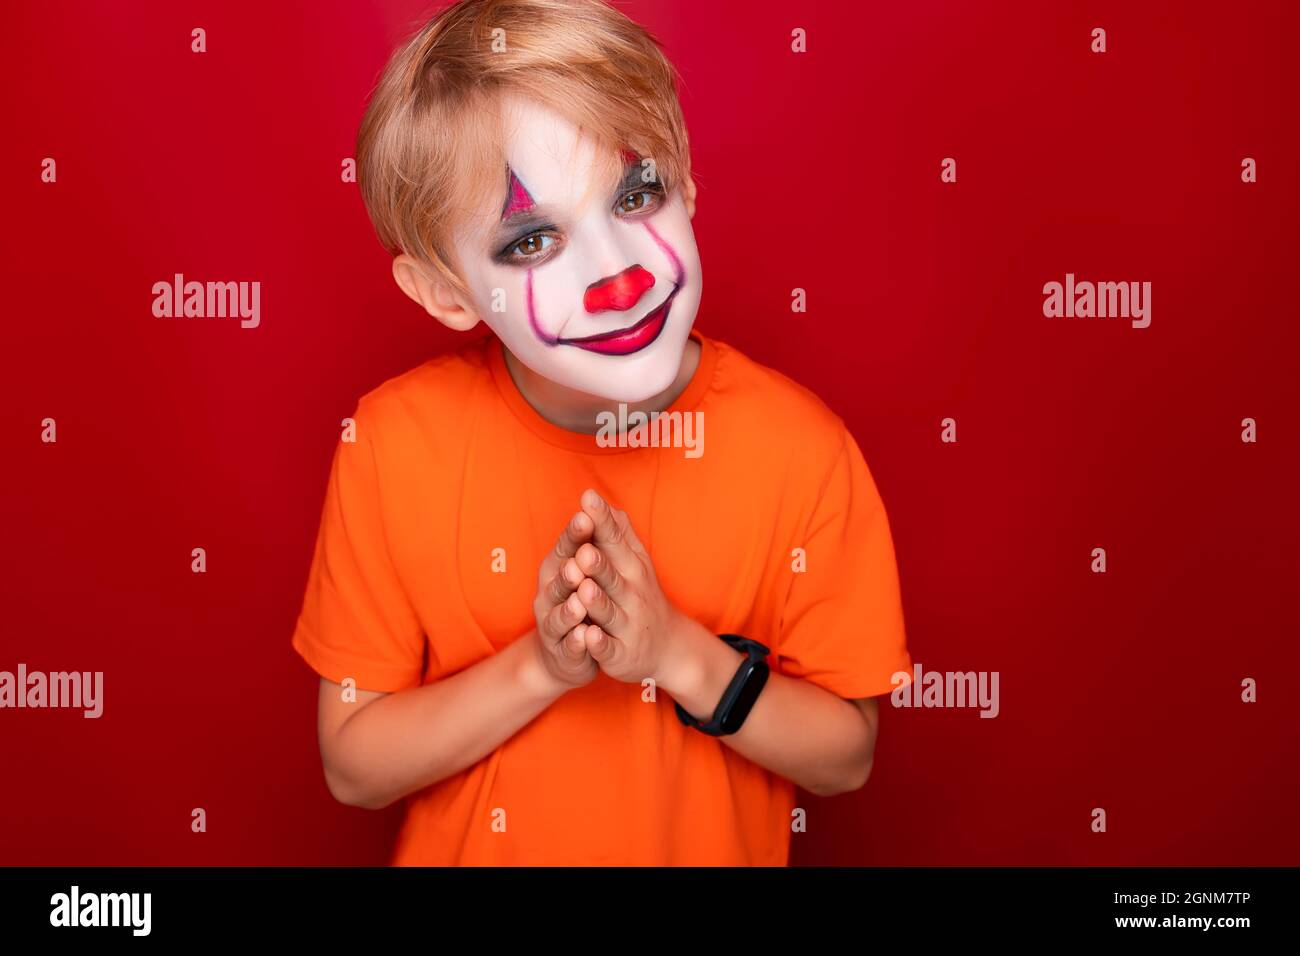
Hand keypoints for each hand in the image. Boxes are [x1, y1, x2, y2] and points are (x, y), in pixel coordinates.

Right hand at [530, 509, 599, 690]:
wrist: (567, 653)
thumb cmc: (579, 600)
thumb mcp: (585, 567)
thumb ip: (592, 536)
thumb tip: (597, 497)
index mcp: (559, 570)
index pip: (567, 548)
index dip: (576, 535)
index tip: (586, 516)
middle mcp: (550, 595)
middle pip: (561, 579)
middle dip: (572, 568)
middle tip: (583, 557)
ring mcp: (554, 625)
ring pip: (560, 615)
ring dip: (570, 607)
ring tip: (581, 600)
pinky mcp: (564, 652)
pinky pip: (570, 646)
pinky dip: (577, 642)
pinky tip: (585, 636)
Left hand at [565, 489, 686, 684]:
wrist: (667, 646)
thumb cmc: (640, 594)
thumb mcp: (634, 560)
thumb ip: (616, 531)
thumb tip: (598, 498)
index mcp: (631, 567)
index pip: (613, 539)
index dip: (600, 521)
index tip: (588, 499)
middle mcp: (631, 593)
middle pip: (610, 575)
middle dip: (597, 564)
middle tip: (584, 549)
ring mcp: (626, 624)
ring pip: (608, 611)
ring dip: (596, 601)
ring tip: (583, 589)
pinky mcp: (619, 653)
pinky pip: (607, 648)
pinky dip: (598, 643)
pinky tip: (588, 635)